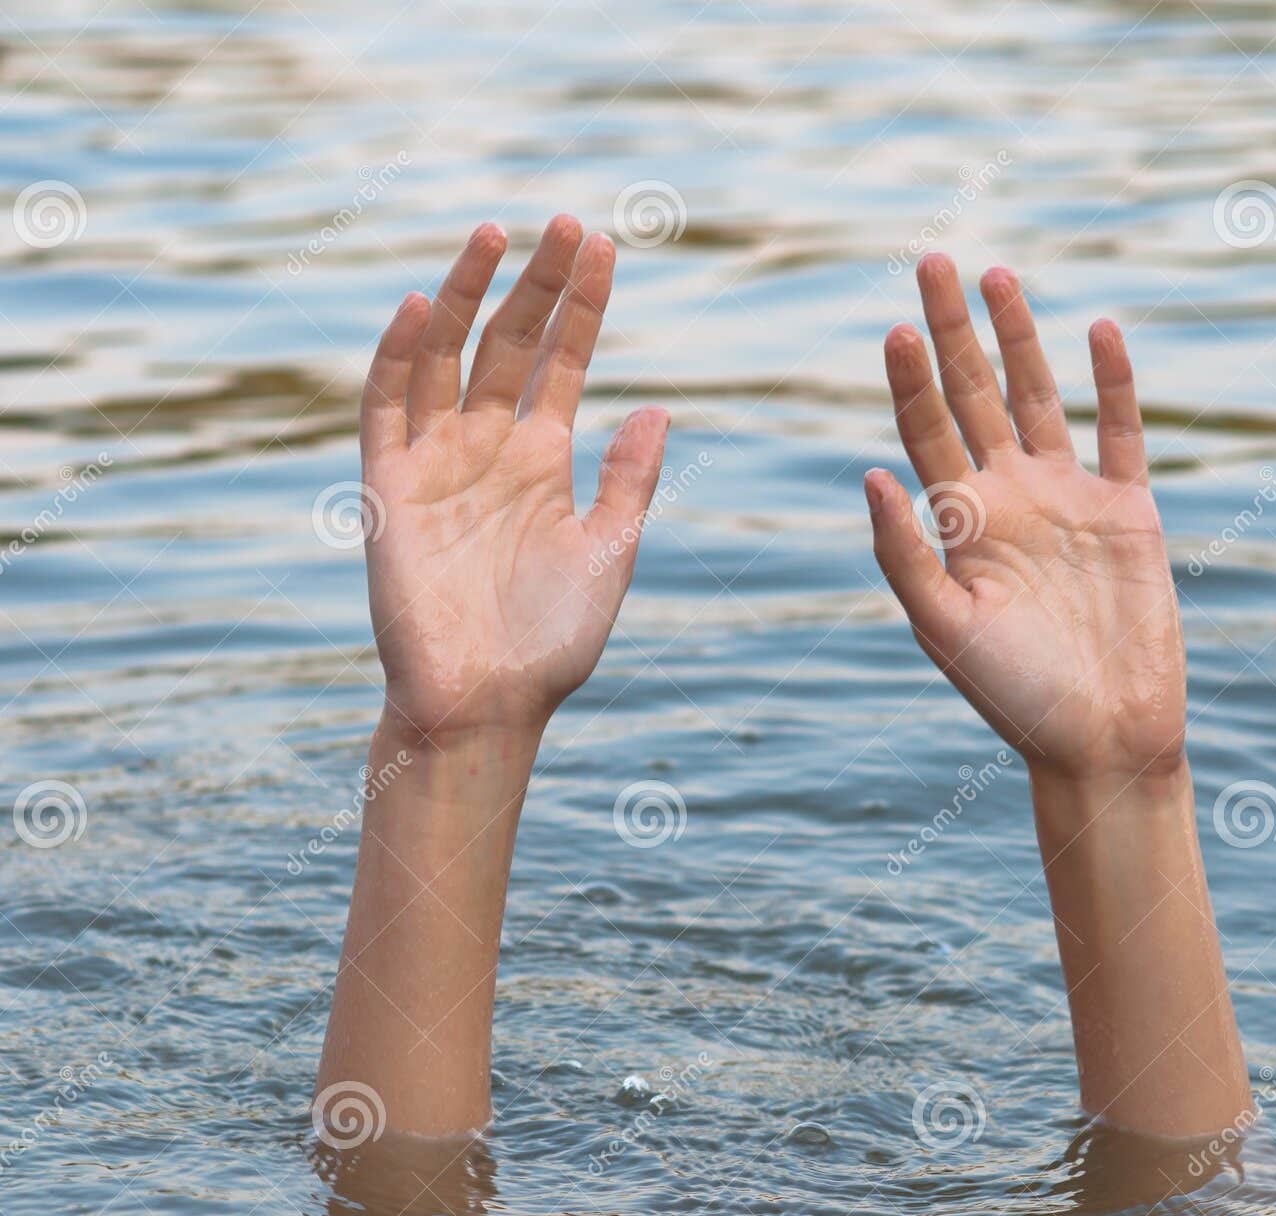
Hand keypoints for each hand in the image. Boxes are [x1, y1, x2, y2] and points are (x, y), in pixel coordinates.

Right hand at [358, 218, 667, 742]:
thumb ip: (628, 480)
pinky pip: (387, 408)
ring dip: (465, 295)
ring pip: (446, 357)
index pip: (562, 362)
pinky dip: (398, 357)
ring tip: (494, 233)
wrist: (487, 701)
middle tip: (564, 221)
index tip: (606, 248)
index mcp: (543, 461)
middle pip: (509, 343)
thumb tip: (655, 406)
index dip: (582, 307)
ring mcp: (436, 461)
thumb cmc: (552, 639)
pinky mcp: (389, 486)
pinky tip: (421, 306)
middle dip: (536, 283)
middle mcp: (489, 449)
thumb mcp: (609, 551)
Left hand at [865, 254, 1182, 780]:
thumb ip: (905, 554)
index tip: (895, 327)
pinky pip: (1118, 432)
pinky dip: (1111, 382)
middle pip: (973, 395)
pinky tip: (1097, 329)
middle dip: (954, 330)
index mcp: (959, 523)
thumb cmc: (1013, 695)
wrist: (1102, 736)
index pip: (925, 432)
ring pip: (1038, 397)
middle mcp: (1008, 498)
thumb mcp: (943, 628)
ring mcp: (1068, 498)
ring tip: (997, 275)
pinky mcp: (1127, 510)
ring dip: (1019, 337)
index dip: (909, 380)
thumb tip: (869, 474)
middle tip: (932, 261)